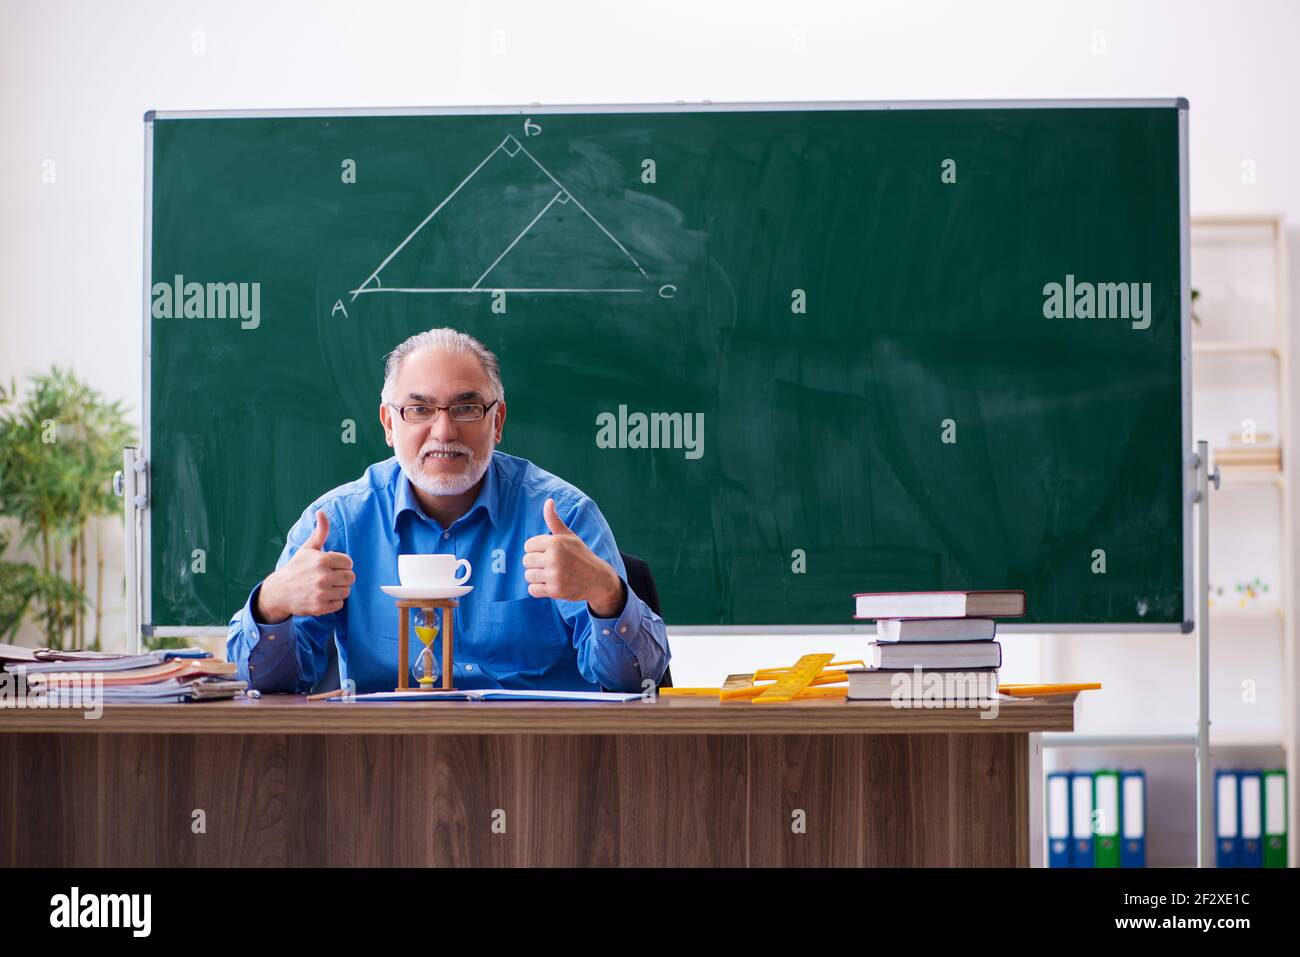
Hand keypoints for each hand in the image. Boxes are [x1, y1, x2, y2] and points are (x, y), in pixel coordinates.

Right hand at [255, 511, 355, 622]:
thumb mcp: (308, 548)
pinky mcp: (320, 607)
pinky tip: (321, 597)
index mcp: (322, 560)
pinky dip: (333, 602)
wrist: (278, 592)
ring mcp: (321, 592)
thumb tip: (321, 512)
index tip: (331, 567)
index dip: (341, 565)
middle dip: (342, 578)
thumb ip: (320, 531)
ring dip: (338, 590)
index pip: (349, 563)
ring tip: (325, 587)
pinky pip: (339, 604)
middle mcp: (323, 576)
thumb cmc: (296, 568)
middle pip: (350, 578)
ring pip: (346, 592)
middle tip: (330, 578)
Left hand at [523, 499, 625, 617]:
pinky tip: (551, 585)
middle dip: (536, 564)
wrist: (598, 579)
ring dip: (537, 577)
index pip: (528, 546)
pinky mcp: (555, 590)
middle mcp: (554, 557)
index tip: (549, 553)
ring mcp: (554, 575)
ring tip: (551, 575)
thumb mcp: (569, 536)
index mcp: (555, 542)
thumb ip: (554, 520)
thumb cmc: (581, 556)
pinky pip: (532, 590)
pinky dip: (539, 589)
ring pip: (528, 576)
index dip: (536, 550)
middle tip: (551, 566)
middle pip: (526, 561)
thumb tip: (548, 501)